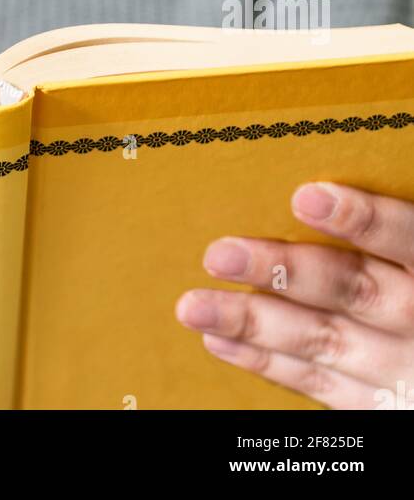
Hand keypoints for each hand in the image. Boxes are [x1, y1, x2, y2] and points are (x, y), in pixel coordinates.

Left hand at [175, 181, 413, 408]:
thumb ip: (400, 226)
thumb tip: (321, 179)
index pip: (409, 238)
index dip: (363, 219)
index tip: (308, 197)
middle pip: (352, 291)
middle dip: (283, 271)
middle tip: (219, 254)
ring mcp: (403, 369)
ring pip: (323, 342)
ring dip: (253, 323)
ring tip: (194, 304)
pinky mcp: (382, 406)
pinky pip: (319, 384)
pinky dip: (266, 363)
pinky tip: (220, 339)